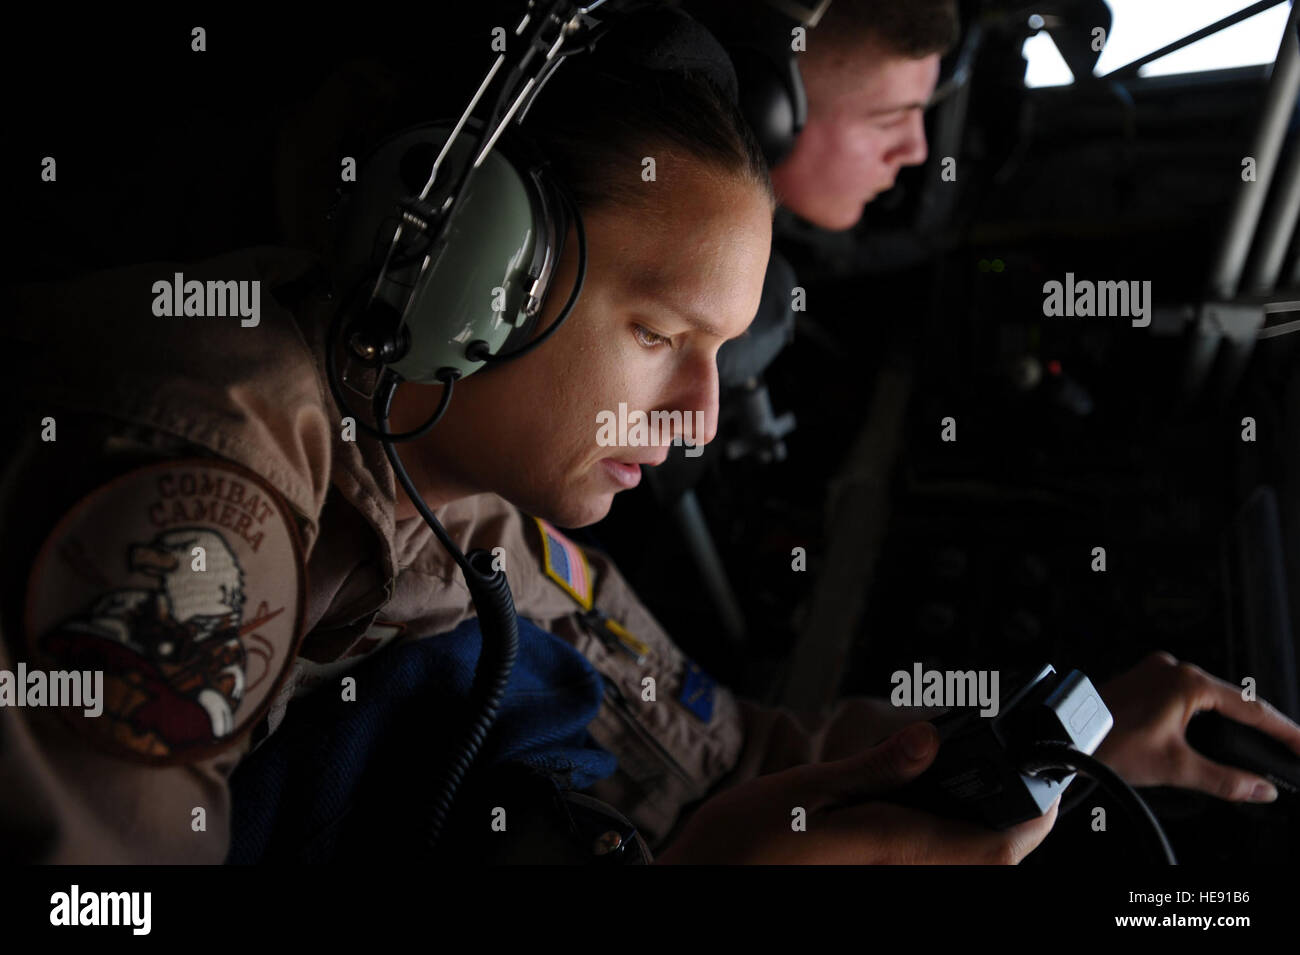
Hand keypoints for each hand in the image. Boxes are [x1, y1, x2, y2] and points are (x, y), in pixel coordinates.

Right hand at [654, 721, 1059, 863]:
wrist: (703, 890)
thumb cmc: (741, 850)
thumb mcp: (804, 790)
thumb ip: (875, 768)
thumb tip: (931, 740)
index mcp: (896, 849)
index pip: (998, 848)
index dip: (1037, 820)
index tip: (1050, 789)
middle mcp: (903, 879)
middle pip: (989, 864)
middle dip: (1013, 826)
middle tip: (1019, 784)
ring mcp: (888, 889)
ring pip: (962, 871)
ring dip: (981, 838)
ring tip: (977, 795)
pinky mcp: (871, 888)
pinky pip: (929, 873)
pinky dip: (946, 846)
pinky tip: (922, 818)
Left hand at [1095, 650, 1299, 800]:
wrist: (1063, 734)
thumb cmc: (1108, 743)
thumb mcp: (1175, 767)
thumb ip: (1224, 780)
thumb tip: (1260, 790)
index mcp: (1187, 682)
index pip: (1252, 708)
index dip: (1284, 731)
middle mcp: (1172, 668)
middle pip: (1232, 699)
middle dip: (1260, 724)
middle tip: (1287, 745)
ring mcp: (1155, 671)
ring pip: (1207, 696)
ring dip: (1229, 717)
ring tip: (1256, 740)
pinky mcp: (1141, 681)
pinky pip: (1184, 694)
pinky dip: (1203, 713)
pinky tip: (1211, 729)